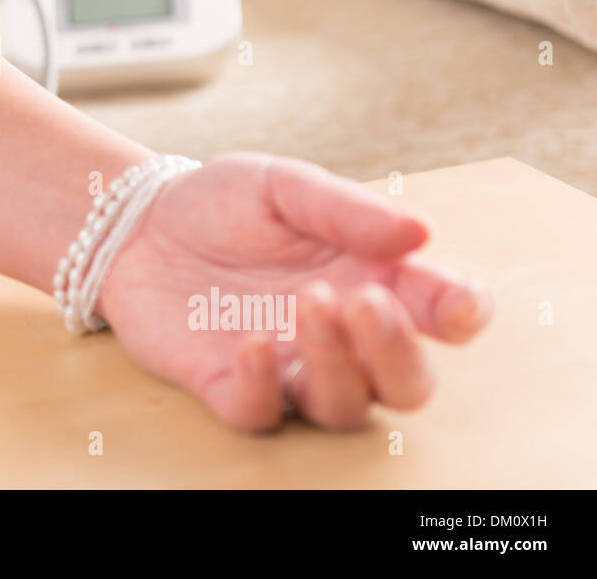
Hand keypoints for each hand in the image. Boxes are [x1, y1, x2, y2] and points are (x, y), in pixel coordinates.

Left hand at [98, 152, 493, 431]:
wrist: (137, 222)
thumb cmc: (223, 203)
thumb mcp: (283, 186)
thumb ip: (348, 210)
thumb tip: (420, 234)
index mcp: (370, 280)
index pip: (441, 314)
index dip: (462, 314)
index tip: (459, 304)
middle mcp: (339, 336)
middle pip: (405, 383)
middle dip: (398, 351)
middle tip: (365, 301)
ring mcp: (286, 366)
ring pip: (342, 407)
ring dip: (337, 366)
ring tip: (309, 303)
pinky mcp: (225, 384)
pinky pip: (259, 414)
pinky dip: (263, 388)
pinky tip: (252, 342)